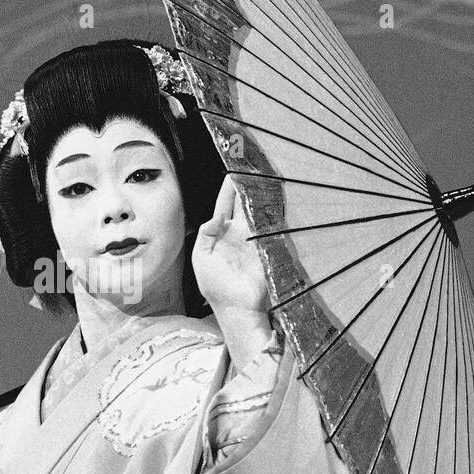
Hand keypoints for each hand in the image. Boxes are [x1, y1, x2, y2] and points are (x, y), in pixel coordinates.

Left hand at [192, 175, 268, 314]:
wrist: (237, 309)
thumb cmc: (216, 288)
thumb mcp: (200, 259)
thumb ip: (205, 235)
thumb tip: (218, 218)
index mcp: (222, 235)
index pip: (226, 205)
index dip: (228, 189)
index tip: (232, 171)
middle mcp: (240, 233)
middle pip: (244, 202)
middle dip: (247, 184)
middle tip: (250, 164)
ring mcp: (256, 238)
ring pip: (259, 209)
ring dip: (260, 193)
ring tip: (261, 172)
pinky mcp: (269, 245)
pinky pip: (270, 224)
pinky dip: (272, 210)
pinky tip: (272, 195)